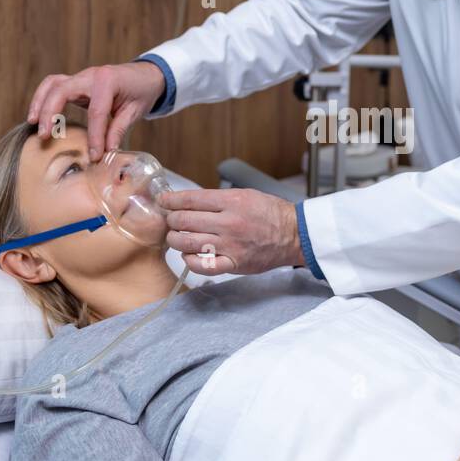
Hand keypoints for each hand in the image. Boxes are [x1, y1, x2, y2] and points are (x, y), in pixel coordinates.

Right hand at [26, 62, 165, 157]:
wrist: (146, 75)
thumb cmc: (141, 92)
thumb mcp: (135, 111)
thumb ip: (118, 130)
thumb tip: (106, 152)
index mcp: (109, 81)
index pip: (96, 111)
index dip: (94, 136)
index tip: (93, 156)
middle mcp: (91, 75)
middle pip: (62, 91)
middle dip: (50, 113)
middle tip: (44, 136)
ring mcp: (82, 76)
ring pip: (52, 84)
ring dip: (40, 103)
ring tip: (32, 124)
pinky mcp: (76, 82)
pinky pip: (53, 85)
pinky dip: (42, 98)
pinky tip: (36, 115)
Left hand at [158, 187, 302, 276]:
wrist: (295, 234)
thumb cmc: (272, 213)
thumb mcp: (246, 195)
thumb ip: (218, 199)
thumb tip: (189, 202)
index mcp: (232, 202)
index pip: (190, 199)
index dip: (171, 200)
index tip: (164, 201)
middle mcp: (229, 223)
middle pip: (184, 221)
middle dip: (171, 220)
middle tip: (170, 220)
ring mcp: (231, 246)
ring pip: (188, 243)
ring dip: (175, 239)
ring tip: (175, 237)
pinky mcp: (234, 264)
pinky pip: (203, 265)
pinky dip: (189, 260)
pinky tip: (188, 255)